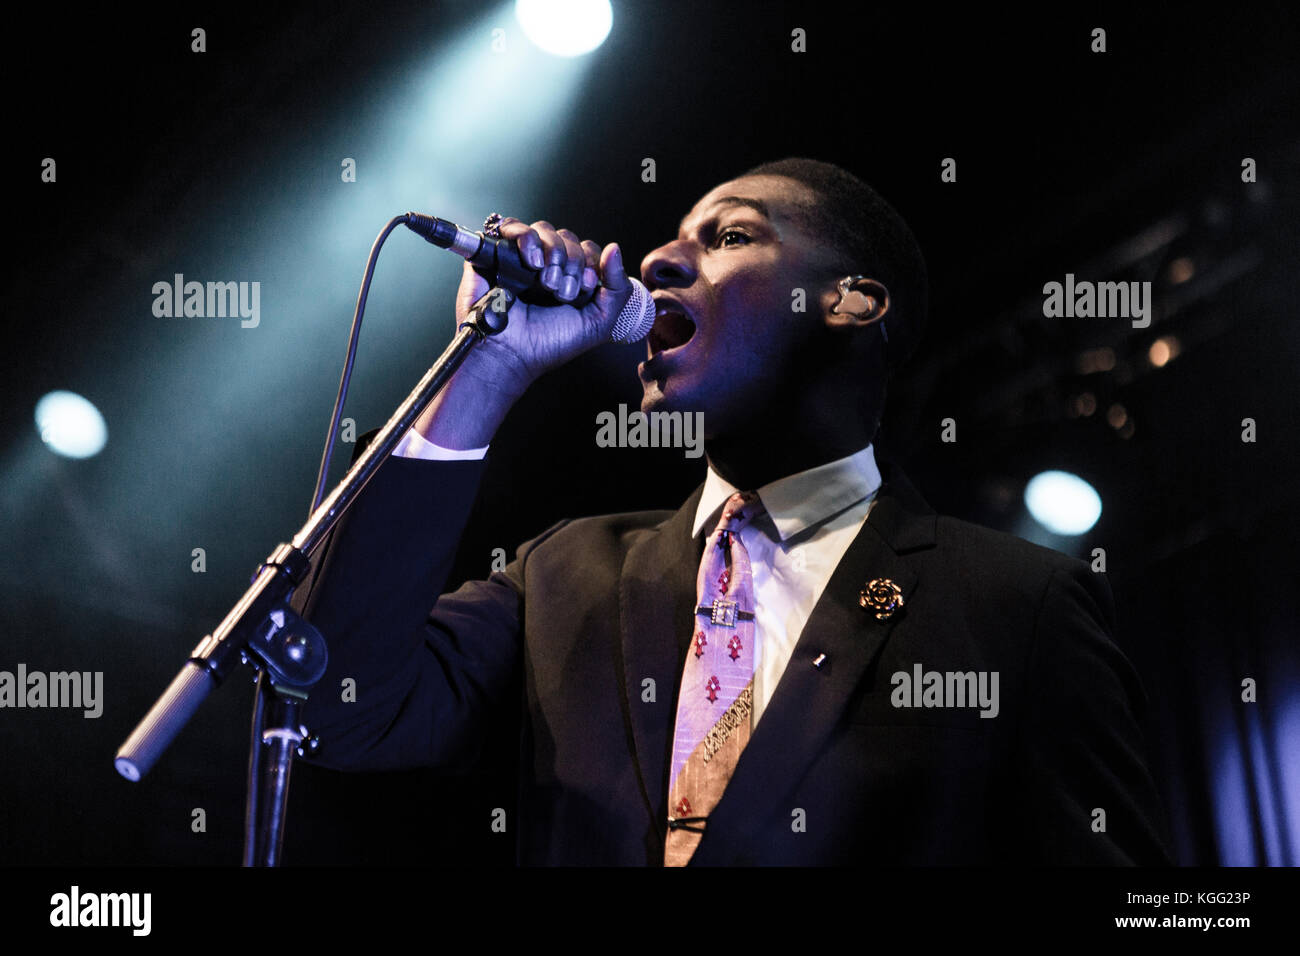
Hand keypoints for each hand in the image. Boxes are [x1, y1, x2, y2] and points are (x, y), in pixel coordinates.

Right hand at [453, 218, 633, 395]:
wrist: (511, 354)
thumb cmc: (550, 344)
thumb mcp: (598, 323)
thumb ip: (617, 289)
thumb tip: (614, 248)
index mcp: (570, 279)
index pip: (588, 250)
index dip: (591, 263)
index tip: (584, 288)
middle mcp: (546, 266)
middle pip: (568, 238)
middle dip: (572, 263)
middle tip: (561, 293)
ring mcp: (521, 258)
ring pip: (544, 229)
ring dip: (553, 252)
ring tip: (546, 281)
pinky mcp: (496, 253)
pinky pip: (511, 226)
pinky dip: (526, 237)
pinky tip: (532, 262)